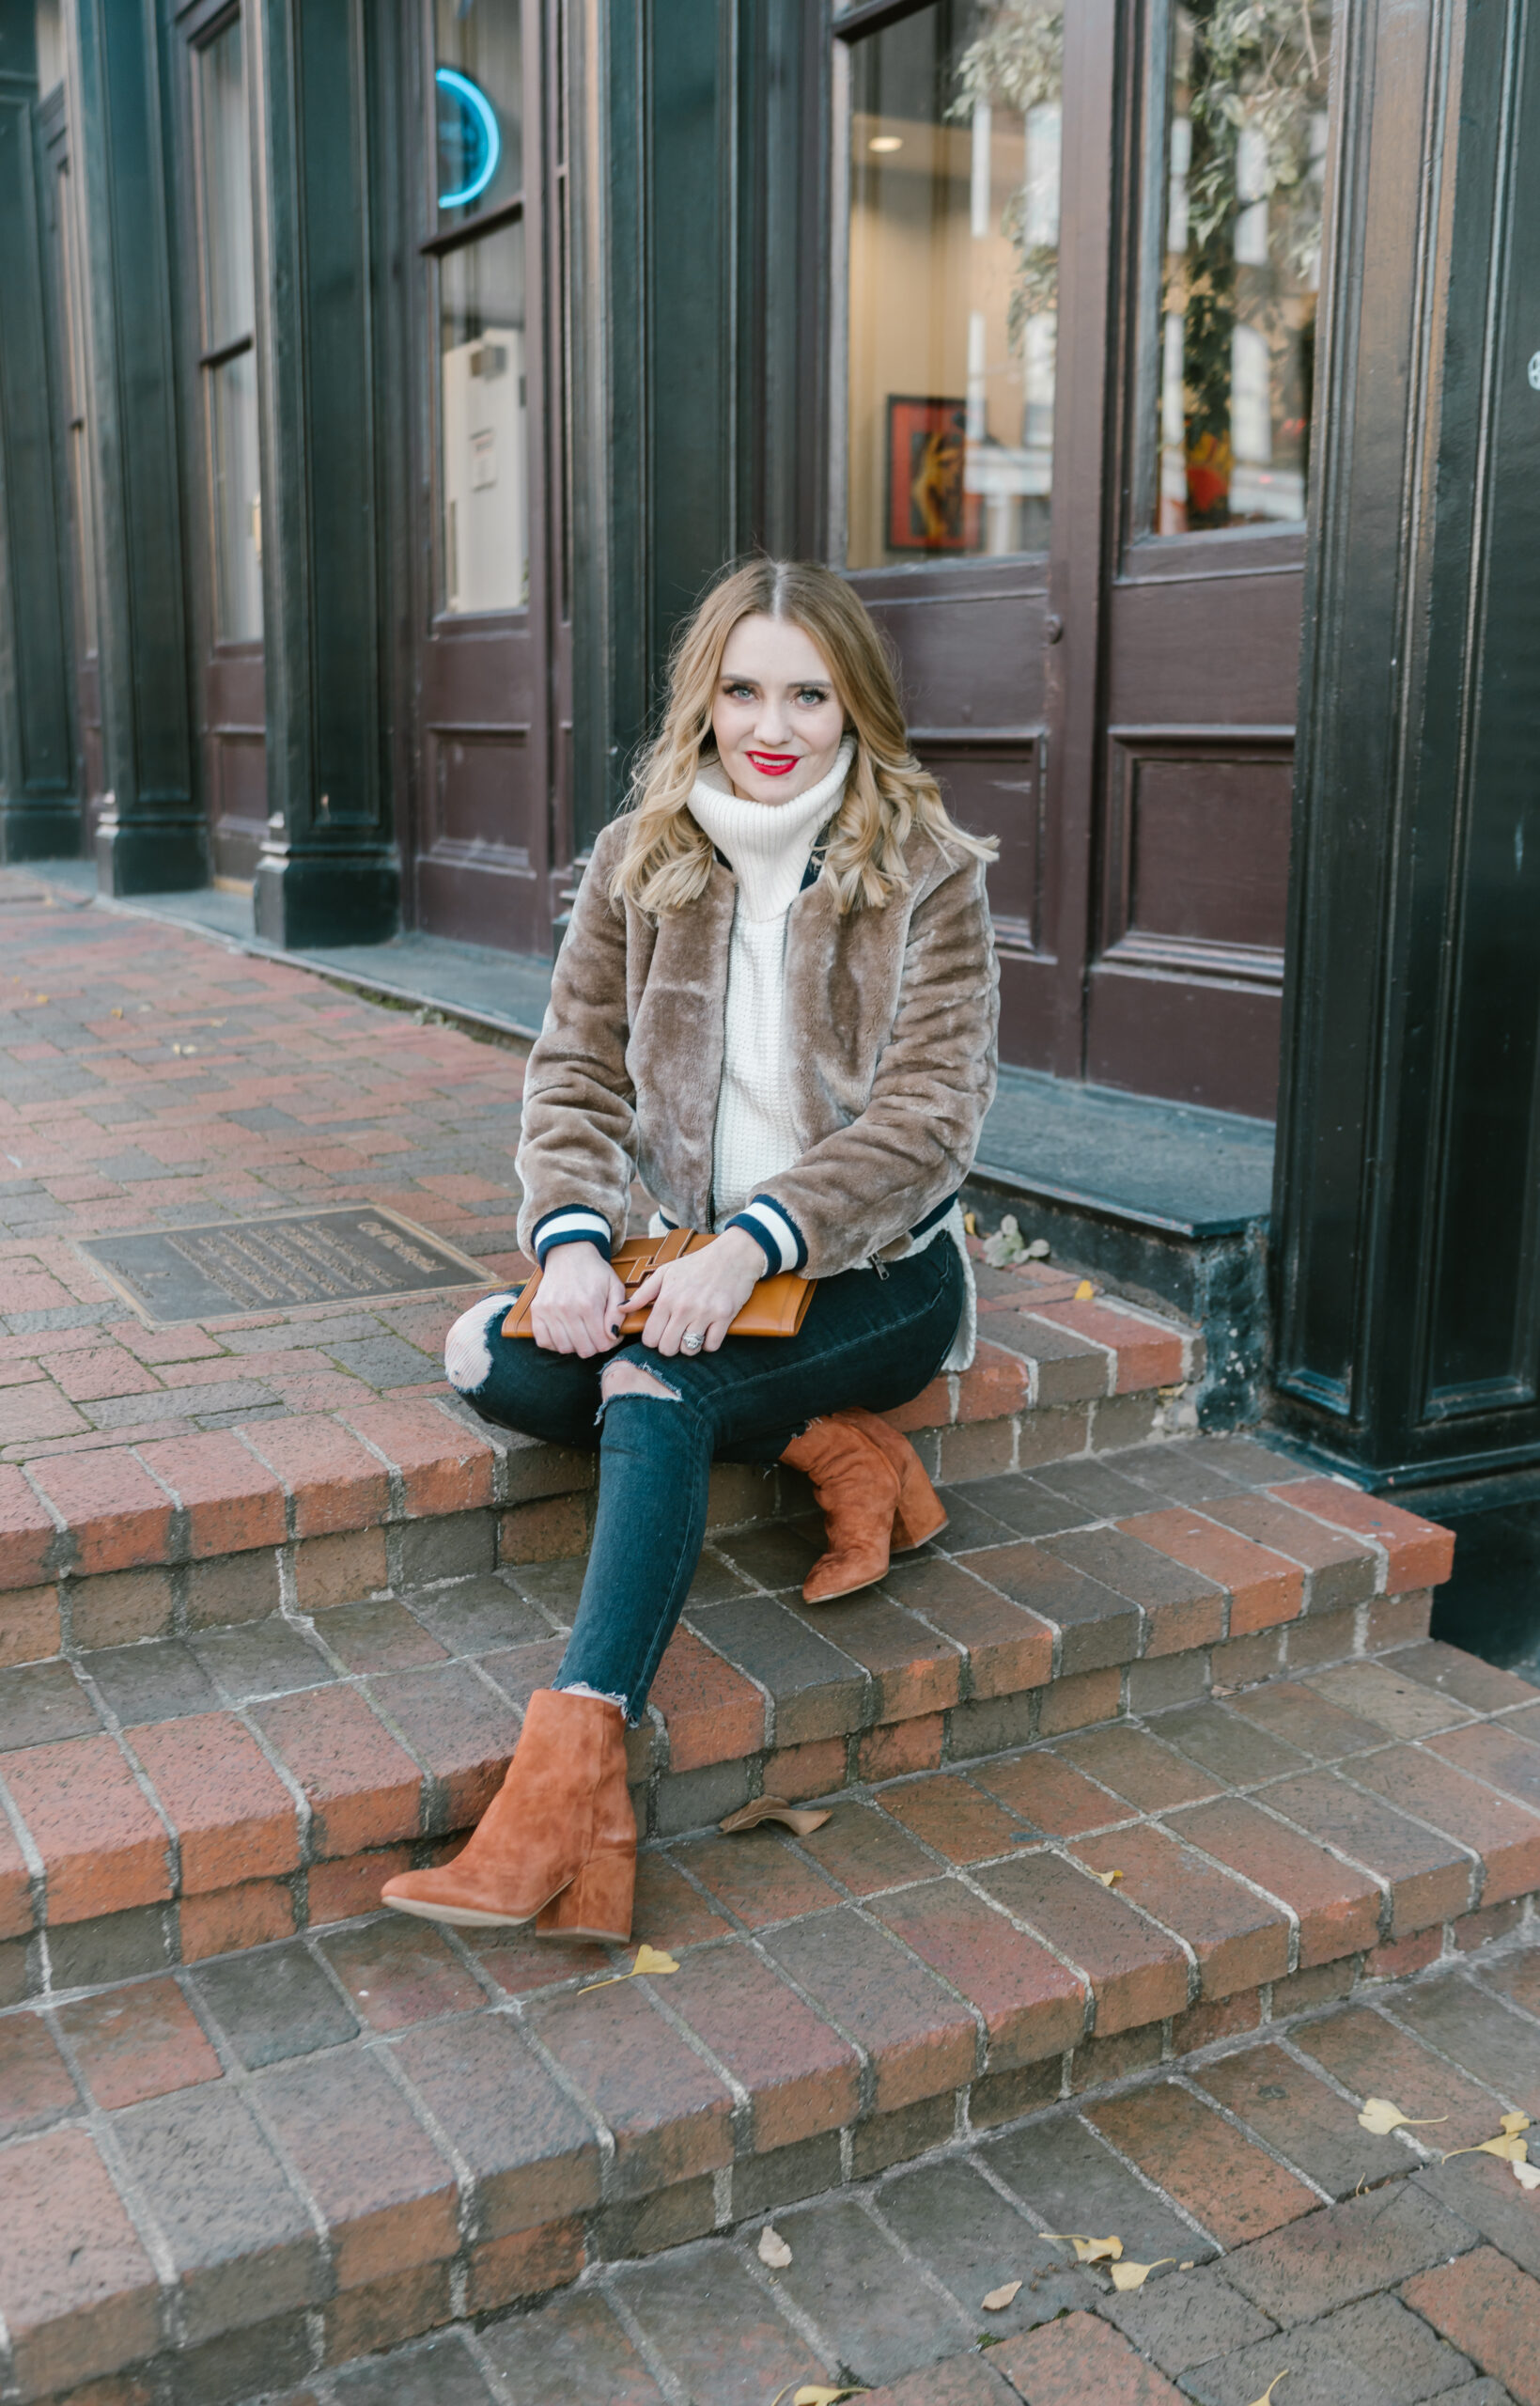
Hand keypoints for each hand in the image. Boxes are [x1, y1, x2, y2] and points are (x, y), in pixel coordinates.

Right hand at [529, 1240, 626, 1355]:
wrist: (569, 1253)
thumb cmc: (595, 1271)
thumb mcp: (615, 1286)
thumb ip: (617, 1313)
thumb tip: (613, 1335)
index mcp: (589, 1304)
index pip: (602, 1343)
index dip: (610, 1343)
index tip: (611, 1334)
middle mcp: (567, 1309)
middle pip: (584, 1349)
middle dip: (594, 1346)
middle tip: (596, 1334)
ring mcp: (549, 1310)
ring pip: (564, 1348)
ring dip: (575, 1346)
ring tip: (581, 1333)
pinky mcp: (537, 1310)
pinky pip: (543, 1341)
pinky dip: (554, 1343)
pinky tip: (564, 1334)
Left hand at [629, 1228, 763, 1355]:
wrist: (733, 1255)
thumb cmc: (697, 1263)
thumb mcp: (665, 1272)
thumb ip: (643, 1293)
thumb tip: (621, 1309)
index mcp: (666, 1298)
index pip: (650, 1338)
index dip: (653, 1340)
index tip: (660, 1334)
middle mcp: (683, 1307)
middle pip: (667, 1348)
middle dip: (669, 1346)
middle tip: (676, 1336)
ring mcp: (705, 1313)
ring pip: (689, 1350)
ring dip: (689, 1346)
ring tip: (692, 1333)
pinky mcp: (724, 1317)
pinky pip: (712, 1346)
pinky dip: (709, 1343)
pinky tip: (708, 1332)